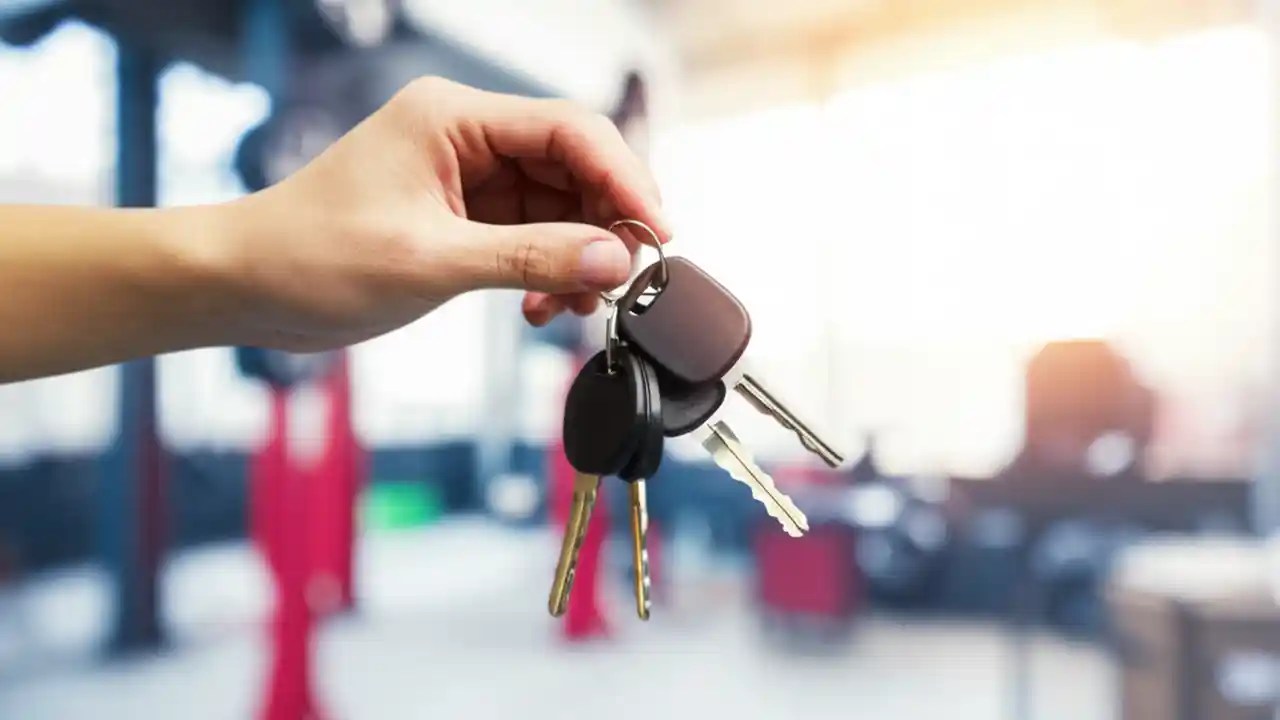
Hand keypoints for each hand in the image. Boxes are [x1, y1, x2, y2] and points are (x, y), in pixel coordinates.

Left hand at [223, 76, 669, 350]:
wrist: (246, 287)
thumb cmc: (312, 257)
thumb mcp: (430, 261)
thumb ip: (530, 258)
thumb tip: (614, 259)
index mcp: (453, 117)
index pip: (570, 130)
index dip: (625, 179)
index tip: (658, 234)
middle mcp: (465, 136)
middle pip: (574, 166)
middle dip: (605, 224)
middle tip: (622, 280)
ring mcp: (464, 176)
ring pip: (558, 205)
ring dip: (579, 255)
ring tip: (580, 303)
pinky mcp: (460, 215)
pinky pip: (530, 235)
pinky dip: (548, 269)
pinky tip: (545, 305)